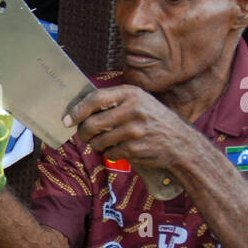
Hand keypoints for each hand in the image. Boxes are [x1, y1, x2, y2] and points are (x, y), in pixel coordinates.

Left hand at [63, 84, 196, 169]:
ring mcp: (134, 130)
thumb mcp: (139, 102)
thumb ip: (115, 102)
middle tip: (84, 135)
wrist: (180, 142)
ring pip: (98, 141)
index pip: (95, 98)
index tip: (67, 119)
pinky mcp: (135, 148)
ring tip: (106, 142)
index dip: (77, 110)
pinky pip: (110, 153)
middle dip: (83, 132)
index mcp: (131, 93)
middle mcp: (133, 109)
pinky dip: (111, 153)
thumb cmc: (153, 120)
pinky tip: (121, 149)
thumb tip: (80, 109)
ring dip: (97, 144)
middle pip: (92, 123)